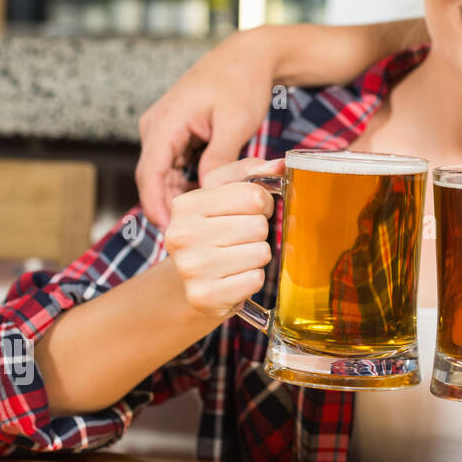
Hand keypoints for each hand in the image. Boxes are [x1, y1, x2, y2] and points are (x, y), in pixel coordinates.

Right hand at [136, 27, 278, 230]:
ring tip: (202, 223)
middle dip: (170, 206)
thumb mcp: (234, 123)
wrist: (249, 56)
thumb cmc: (242, 83)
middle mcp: (157, 127)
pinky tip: (209, 200)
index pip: (149, 173)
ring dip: (182, 195)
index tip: (169, 231)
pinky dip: (191, 182)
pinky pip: (178, 164)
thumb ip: (218, 159)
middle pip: (155, 178)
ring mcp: (166, 130)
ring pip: (167, 174)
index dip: (155, 205)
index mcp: (164, 123)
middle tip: (191, 237)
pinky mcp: (179, 133)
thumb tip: (208, 193)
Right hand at [163, 157, 283, 319]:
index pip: (253, 196)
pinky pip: (255, 280)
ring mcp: (191, 269)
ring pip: (261, 253)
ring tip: (238, 257)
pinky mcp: (204, 297)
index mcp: (185, 204)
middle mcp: (182, 236)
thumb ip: (252, 172)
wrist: (190, 280)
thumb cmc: (214, 229)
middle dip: (259, 232)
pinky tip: (235, 277)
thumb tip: (280, 165)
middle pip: (258, 226)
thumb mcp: (224, 193)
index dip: (262, 204)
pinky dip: (253, 279)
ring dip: (258, 256)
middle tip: (242, 238)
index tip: (250, 212)